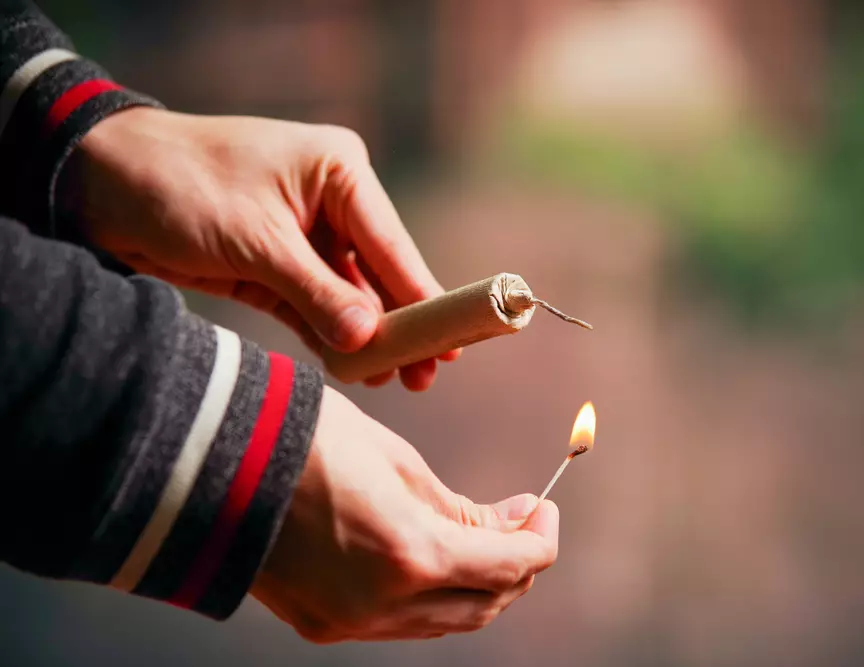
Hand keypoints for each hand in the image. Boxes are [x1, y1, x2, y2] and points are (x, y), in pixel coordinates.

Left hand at [63, 108, 458, 389]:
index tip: (453, 340)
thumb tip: (370, 339)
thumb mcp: (255, 243)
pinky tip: (353, 365)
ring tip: (394, 379)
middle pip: (379, 272)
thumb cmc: (181, 187)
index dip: (423, 296)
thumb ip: (317, 293)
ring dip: (365, 336)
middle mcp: (331, 200)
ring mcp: (304, 234)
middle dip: (399, 323)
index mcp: (338, 172)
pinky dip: (329, 334)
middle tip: (427, 373)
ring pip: (348, 294)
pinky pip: (314, 304)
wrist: (99, 184)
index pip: (392, 243)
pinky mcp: (275, 264)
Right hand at [251, 388, 558, 641]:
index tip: (543, 506)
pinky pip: (400, 622)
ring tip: (482, 533)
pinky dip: (431, 593)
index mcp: (410, 554)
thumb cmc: (305, 438)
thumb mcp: (395, 459)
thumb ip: (455, 505)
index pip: (510, 566)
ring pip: (444, 621)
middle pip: (484, 604)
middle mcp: (384, 604)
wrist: (206, 460)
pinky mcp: (319, 624)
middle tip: (521, 519)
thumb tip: (506, 521)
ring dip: (476, 583)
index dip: (540, 538)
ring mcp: (349, 623)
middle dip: (515, 563)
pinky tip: (431, 554)